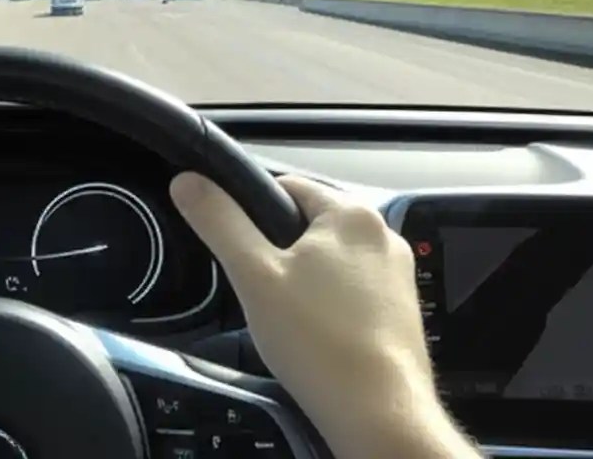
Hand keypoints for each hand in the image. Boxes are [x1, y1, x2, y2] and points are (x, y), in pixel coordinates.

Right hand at [170, 173, 476, 458]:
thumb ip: (219, 222)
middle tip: (261, 288)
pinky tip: (316, 333)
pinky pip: (354, 291)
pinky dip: (330, 304)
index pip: (288, 186)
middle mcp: (384, 237)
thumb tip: (190, 183)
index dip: (252, 213)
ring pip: (332, 261)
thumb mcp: (253, 275)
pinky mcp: (401, 309)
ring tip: (288, 316)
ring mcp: (398, 275)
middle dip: (280, 252)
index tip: (239, 247)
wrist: (376, 410)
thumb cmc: (318, 341)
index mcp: (351, 214)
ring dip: (306, 279)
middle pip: (310, 226)